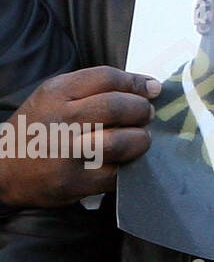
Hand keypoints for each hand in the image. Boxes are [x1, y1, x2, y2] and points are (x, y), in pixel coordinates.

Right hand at [0, 67, 160, 207]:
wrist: (3, 170)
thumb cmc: (39, 127)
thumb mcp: (55, 96)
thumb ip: (96, 86)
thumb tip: (149, 86)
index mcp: (56, 94)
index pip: (107, 78)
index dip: (137, 82)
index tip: (152, 89)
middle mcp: (60, 121)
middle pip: (117, 107)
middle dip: (141, 110)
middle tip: (145, 115)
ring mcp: (66, 154)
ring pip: (120, 142)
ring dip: (140, 139)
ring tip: (140, 138)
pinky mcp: (74, 183)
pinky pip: (116, 173)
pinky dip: (129, 165)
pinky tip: (125, 160)